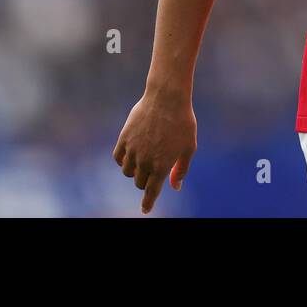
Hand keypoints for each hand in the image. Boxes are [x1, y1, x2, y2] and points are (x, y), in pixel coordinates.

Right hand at [113, 89, 196, 213]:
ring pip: (127, 172)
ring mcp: (132, 150)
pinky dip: (123, 160)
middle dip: (146, 181)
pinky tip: (130, 154)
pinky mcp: (123, 138)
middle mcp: (144, 161)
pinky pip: (118, 158)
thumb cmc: (183, 122)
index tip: (145, 210)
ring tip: (144, 159)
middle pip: (139, 182)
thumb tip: (175, 187)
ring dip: (134, 171)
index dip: (147, 203)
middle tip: (154, 169)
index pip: (151, 192)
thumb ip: (181, 169)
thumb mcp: (189, 147)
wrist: (167, 97)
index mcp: (161, 166)